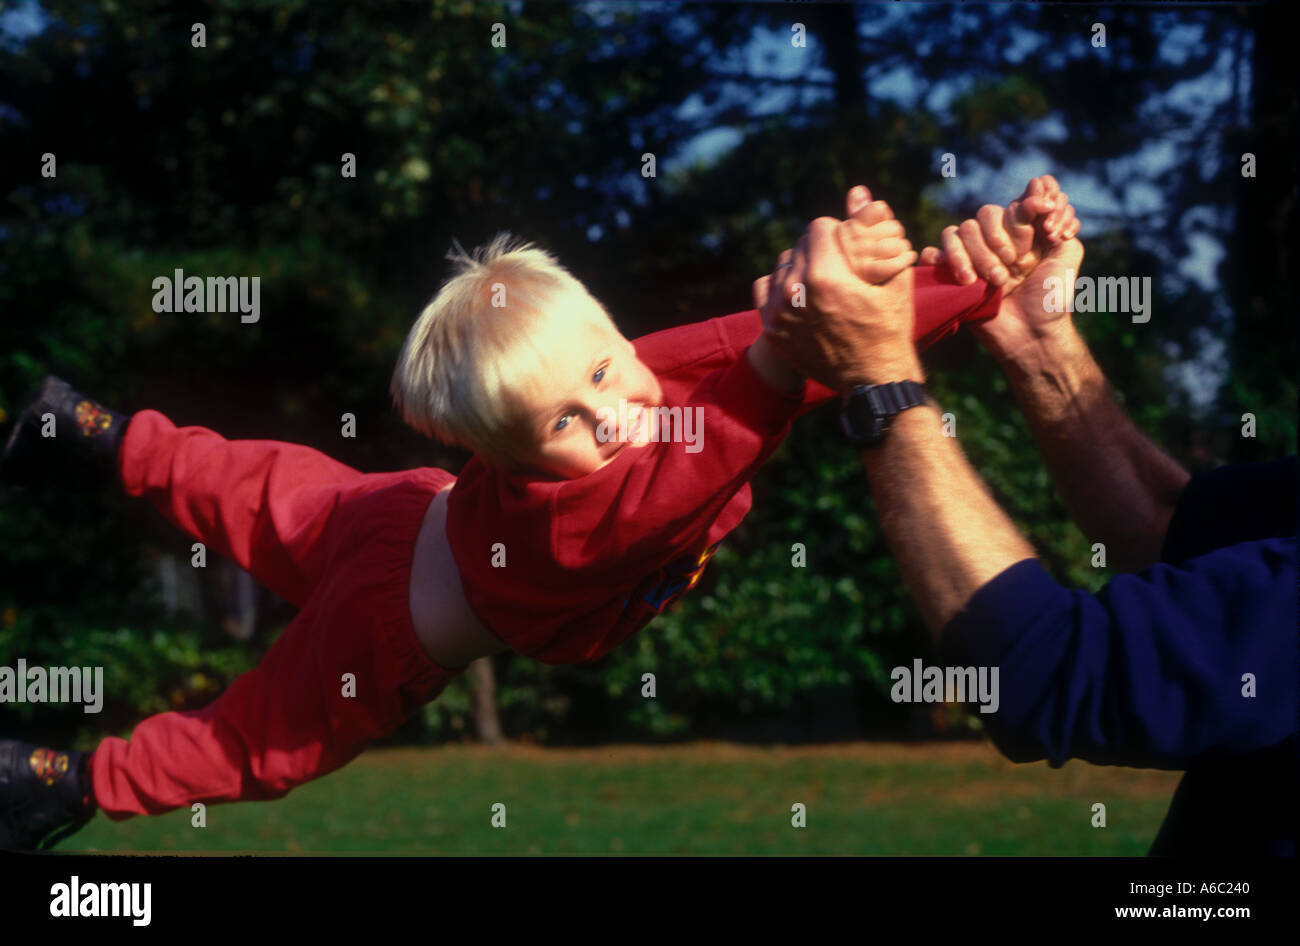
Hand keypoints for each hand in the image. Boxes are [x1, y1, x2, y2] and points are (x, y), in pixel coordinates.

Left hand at [755, 203, 920, 391]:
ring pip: (782, 264)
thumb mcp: (892, 275)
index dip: (836, 232)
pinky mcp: (771, 328)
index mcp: (824, 276)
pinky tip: (800, 293)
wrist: (874, 377)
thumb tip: (857, 191)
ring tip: (820, 281)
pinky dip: (780, 286)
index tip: (847, 246)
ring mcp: (779, 312)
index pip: (818, 226)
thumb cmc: (889, 325)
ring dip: (800, 266)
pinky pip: (765, 287)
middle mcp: (795, 292)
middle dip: (819, 249)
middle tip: (837, 266)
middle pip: (799, 244)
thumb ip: (870, 230)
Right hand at [919, 176, 1083, 362]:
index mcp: (1021, 235)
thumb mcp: (1067, 258)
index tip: (1038, 212)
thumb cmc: (1050, 301)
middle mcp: (995, 242)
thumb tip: (1045, 202)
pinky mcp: (951, 276)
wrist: (1030, 336)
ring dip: (973, 255)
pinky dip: (941, 260)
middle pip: (983, 215)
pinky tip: (962, 279)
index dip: (1025, 206)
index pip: (1014, 205)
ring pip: (958, 232)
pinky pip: (933, 253)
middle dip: (996, 239)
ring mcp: (971, 258)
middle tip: (1011, 267)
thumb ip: (1062, 226)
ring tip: (993, 282)